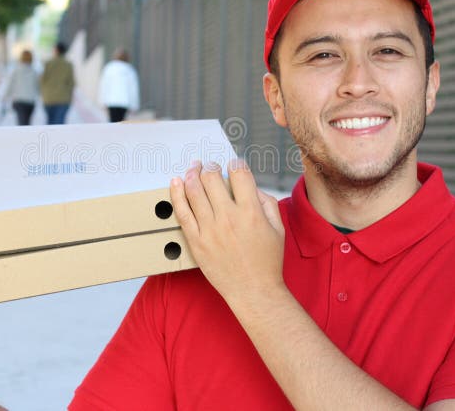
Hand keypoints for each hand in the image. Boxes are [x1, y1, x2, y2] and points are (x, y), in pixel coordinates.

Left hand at [170, 159, 284, 304]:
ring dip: (193, 173)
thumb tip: (251, 186)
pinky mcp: (196, 241)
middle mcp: (229, 218)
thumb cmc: (267, 262)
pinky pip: (182, 212)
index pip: (239, 174)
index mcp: (251, 212)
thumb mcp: (278, 228)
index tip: (234, 165)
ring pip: (194, 191)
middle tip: (211, 165)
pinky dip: (177, 193)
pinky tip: (176, 182)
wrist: (253, 291)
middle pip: (212, 178)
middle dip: (211, 166)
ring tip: (194, 168)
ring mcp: (210, 230)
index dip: (236, 164)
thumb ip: (267, 202)